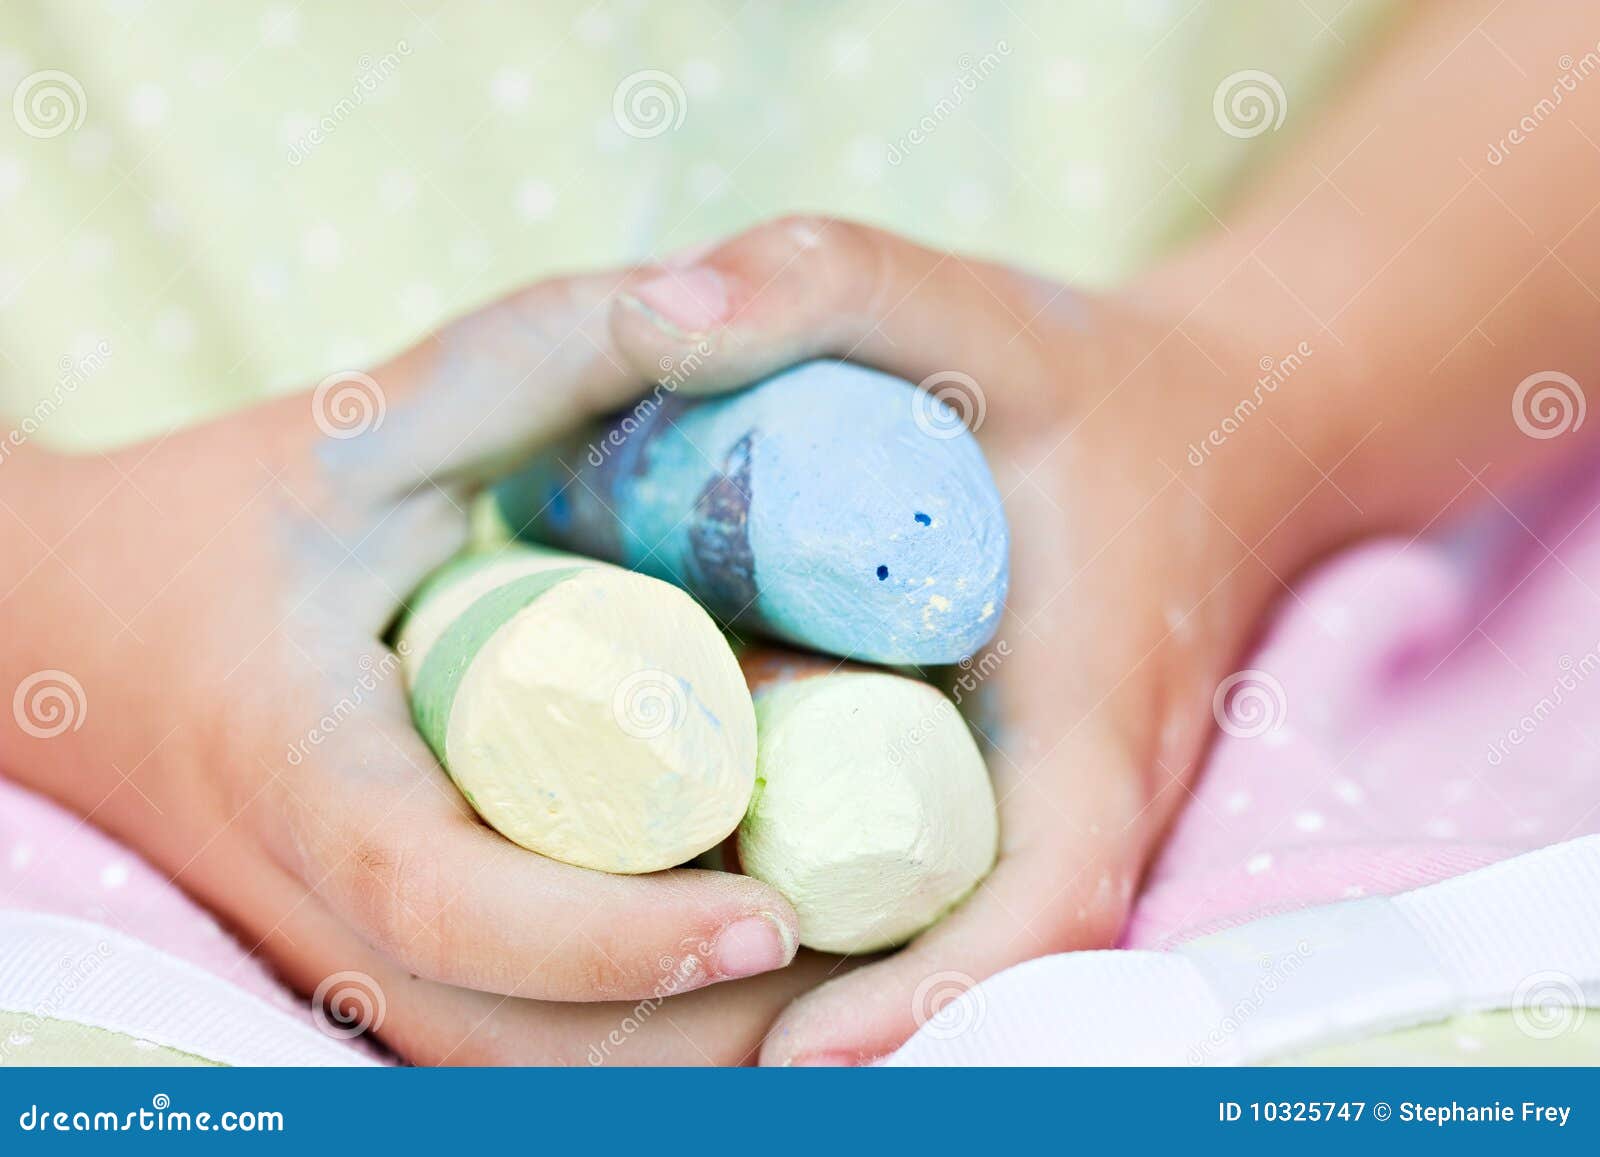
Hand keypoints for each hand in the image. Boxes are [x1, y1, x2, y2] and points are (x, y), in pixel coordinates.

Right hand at [0, 267, 827, 1063]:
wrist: (80, 634)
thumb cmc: (219, 524)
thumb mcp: (363, 420)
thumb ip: (531, 355)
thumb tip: (709, 308)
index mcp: (310, 779)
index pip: (453, 907)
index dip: (612, 935)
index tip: (774, 915)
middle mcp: (330, 911)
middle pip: (527, 1045)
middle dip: (707, 1022)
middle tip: (875, 921)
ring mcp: (358, 964)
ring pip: (538, 1074)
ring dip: (697, 1044)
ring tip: (849, 936)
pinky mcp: (390, 973)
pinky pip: (531, 1049)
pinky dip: (651, 1030)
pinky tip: (762, 940)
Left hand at [604, 216, 1355, 1063]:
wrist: (1216, 427)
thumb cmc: (1088, 381)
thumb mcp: (961, 298)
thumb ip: (825, 282)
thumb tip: (656, 318)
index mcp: (1091, 721)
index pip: (1043, 909)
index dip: (932, 1004)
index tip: (797, 1059)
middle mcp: (1078, 802)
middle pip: (976, 971)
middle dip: (843, 1030)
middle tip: (665, 1057)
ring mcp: (1049, 816)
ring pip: (947, 951)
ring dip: (827, 1000)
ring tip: (659, 1026)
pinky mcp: (1014, 803)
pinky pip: (930, 896)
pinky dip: (840, 935)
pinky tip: (705, 919)